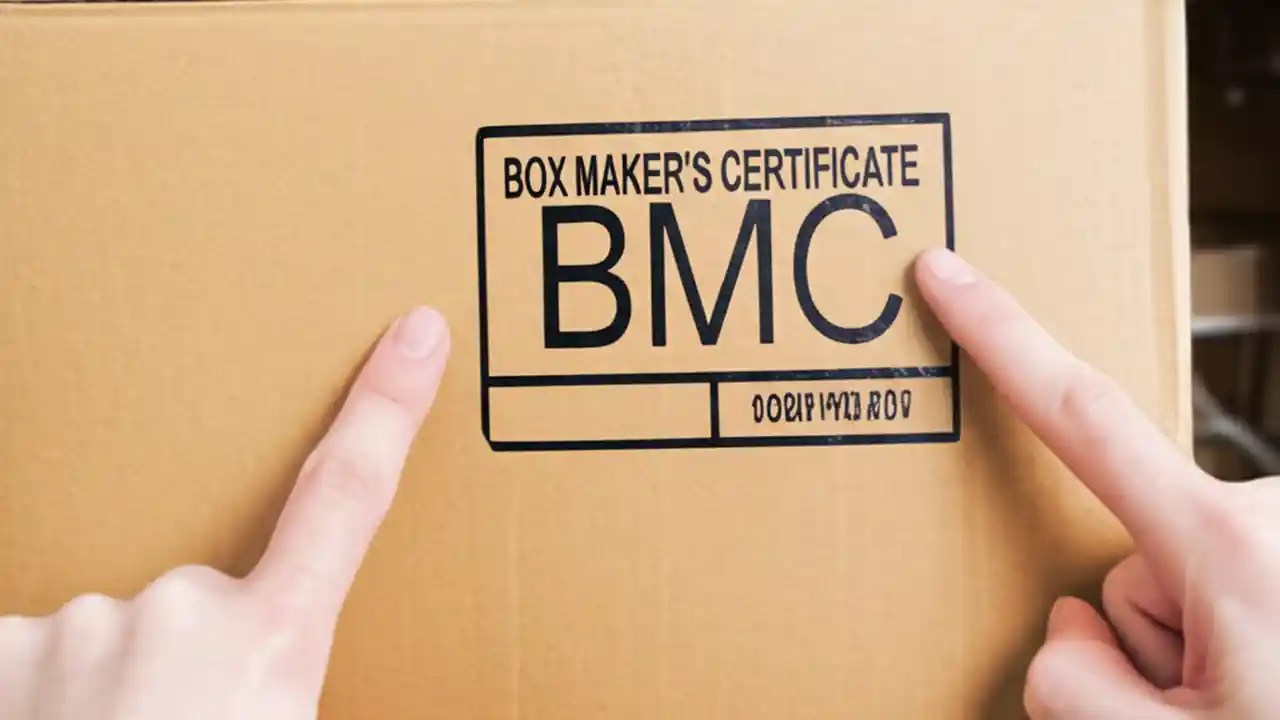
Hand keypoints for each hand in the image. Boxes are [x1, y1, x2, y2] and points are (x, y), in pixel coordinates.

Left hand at [0, 307, 449, 718]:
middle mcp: (177, 615)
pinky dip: (47, 695)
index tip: (414, 330)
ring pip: (112, 632)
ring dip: (109, 689)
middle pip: (200, 603)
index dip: (385, 409)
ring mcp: (77, 630)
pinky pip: (36, 655)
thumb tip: (275, 667)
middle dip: (189, 663)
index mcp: (272, 651)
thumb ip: (286, 678)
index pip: (346, 500)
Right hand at [916, 249, 1279, 718]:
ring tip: (1248, 703)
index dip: (1000, 337)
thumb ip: (1071, 684)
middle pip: (1125, 559)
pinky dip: (1232, 637)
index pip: (1080, 416)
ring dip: (1194, 647)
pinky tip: (1269, 680)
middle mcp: (1266, 514)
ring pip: (1177, 580)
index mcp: (1224, 545)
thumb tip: (1068, 627)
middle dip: (1143, 635)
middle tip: (1202, 707)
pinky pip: (1223, 582)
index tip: (948, 275)